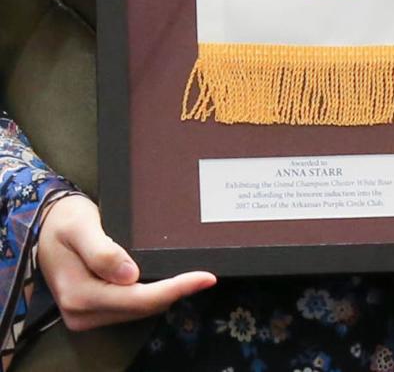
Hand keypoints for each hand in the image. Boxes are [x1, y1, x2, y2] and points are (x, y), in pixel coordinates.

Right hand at [38, 194, 215, 330]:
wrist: (45, 225)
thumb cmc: (65, 221)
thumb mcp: (81, 227)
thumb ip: (103, 252)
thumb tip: (131, 275)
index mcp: (79, 294)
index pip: (136, 298)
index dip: (174, 289)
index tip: (204, 278)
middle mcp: (82, 312)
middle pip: (140, 308)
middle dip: (175, 292)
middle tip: (206, 276)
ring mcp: (87, 314)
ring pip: (138, 310)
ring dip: (164, 295)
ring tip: (193, 276)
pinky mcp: (93, 309)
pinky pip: (130, 306)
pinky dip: (151, 295)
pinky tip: (168, 280)